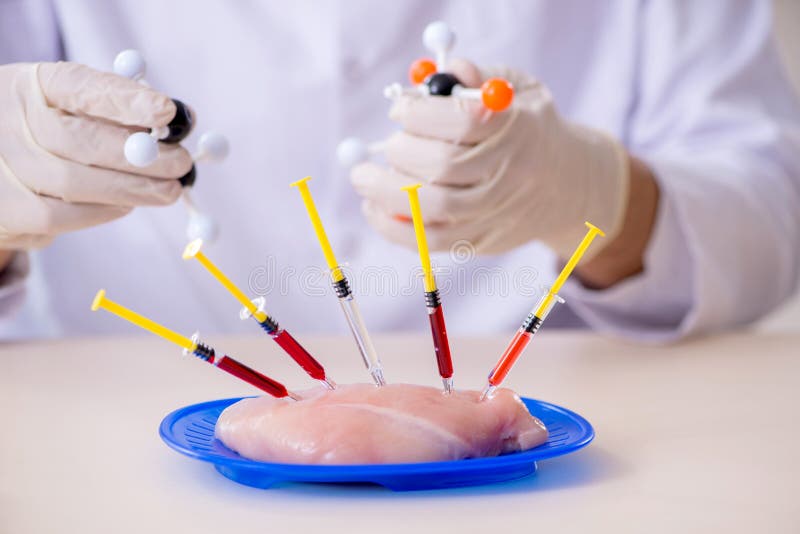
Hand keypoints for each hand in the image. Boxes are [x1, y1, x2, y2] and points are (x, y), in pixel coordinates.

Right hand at [0, 61, 192, 249]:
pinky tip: (126, 205)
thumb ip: (113, 112)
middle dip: (141, 157)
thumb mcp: (69, 110)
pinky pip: (60, 216)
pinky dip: (101, 212)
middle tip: (183, 164)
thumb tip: (173, 122)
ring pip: (74, 182)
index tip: (167, 111)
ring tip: (167, 190)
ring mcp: (1, 164)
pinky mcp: (4, 208)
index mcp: (31, 85)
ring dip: (131, 189)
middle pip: (80, 140)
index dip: (125, 99)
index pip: (80, 86)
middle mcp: (8, 120)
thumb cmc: (47, 135)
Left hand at [350, 61, 629, 258]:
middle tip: (383, 147)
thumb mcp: (516, 89)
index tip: (398, 109)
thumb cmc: (528, 127)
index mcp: (516, 128)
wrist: (567, 185)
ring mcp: (496, 212)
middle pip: (444, 166)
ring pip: (434, 208)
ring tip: (363, 177)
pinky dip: (393, 228)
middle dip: (400, 153)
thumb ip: (474, 76)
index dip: (419, 114)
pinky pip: (430, 241)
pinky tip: (374, 208)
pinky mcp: (482, 241)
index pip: (462, 121)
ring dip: (386, 192)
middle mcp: (508, 173)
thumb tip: (426, 75)